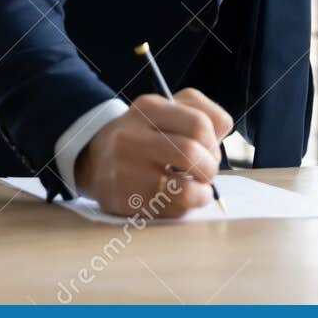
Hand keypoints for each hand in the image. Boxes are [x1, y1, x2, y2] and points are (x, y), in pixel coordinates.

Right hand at [75, 88, 231, 217]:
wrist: (95, 157)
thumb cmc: (146, 135)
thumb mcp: (168, 111)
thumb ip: (202, 112)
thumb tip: (222, 134)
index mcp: (149, 107)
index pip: (200, 123)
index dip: (213, 142)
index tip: (208, 150)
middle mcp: (133, 136)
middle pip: (193, 154)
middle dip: (209, 168)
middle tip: (204, 172)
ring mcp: (125, 169)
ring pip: (184, 189)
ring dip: (201, 193)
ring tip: (197, 190)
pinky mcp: (124, 199)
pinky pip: (171, 210)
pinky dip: (184, 207)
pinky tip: (178, 199)